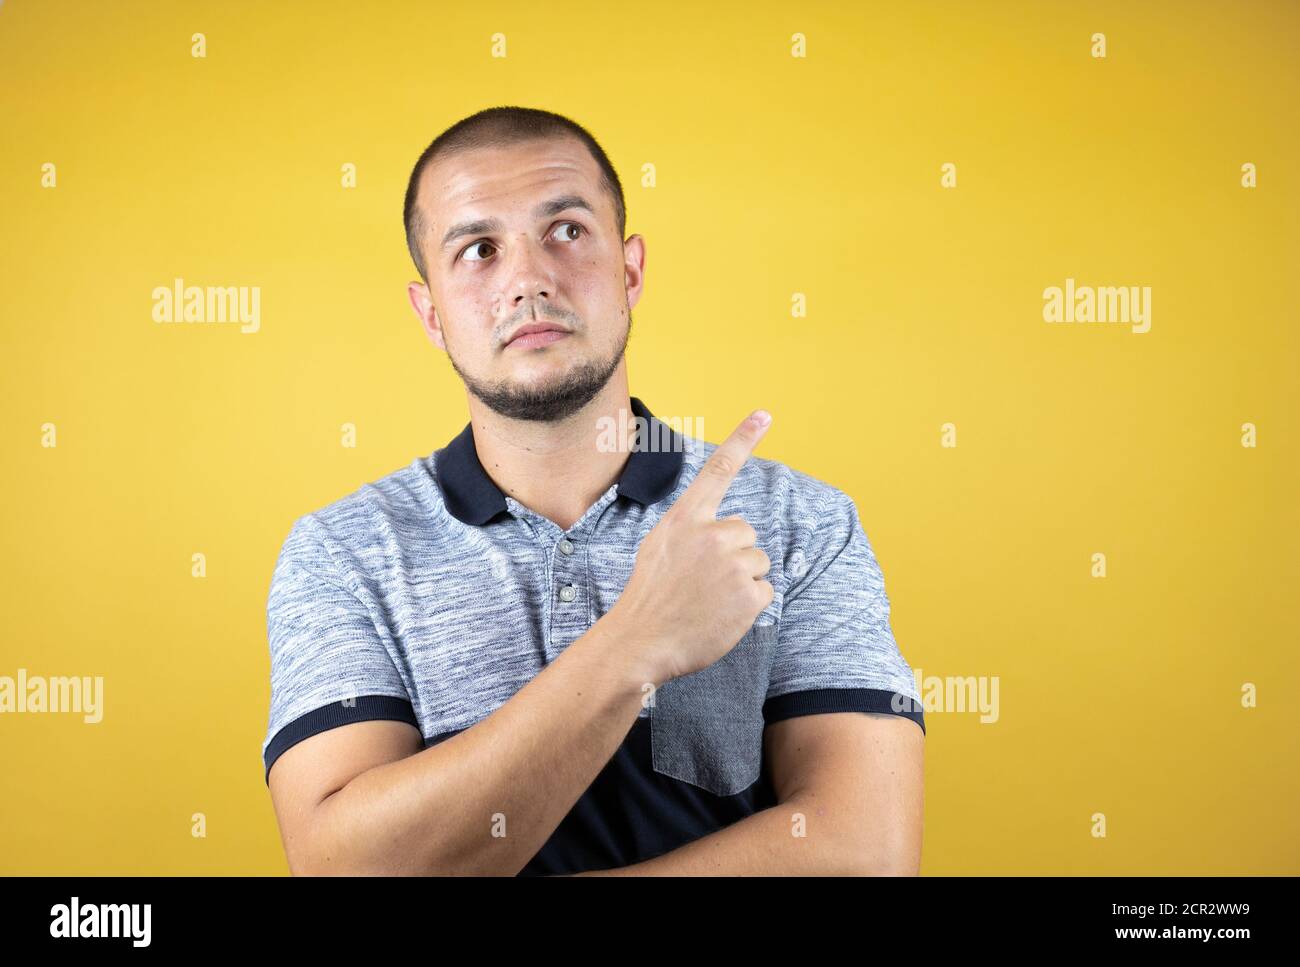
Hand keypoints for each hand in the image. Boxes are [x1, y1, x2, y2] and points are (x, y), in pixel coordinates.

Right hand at [609, 409, 773, 685]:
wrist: (641, 643)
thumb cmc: (650, 598)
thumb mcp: (660, 548)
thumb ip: (692, 530)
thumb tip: (729, 528)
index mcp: (685, 519)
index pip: (718, 470)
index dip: (743, 439)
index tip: (764, 413)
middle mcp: (711, 534)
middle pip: (747, 533)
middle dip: (733, 555)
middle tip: (702, 582)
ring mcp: (732, 564)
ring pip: (759, 562)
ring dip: (742, 581)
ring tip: (709, 600)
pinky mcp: (749, 594)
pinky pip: (765, 591)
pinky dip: (748, 606)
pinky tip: (722, 616)